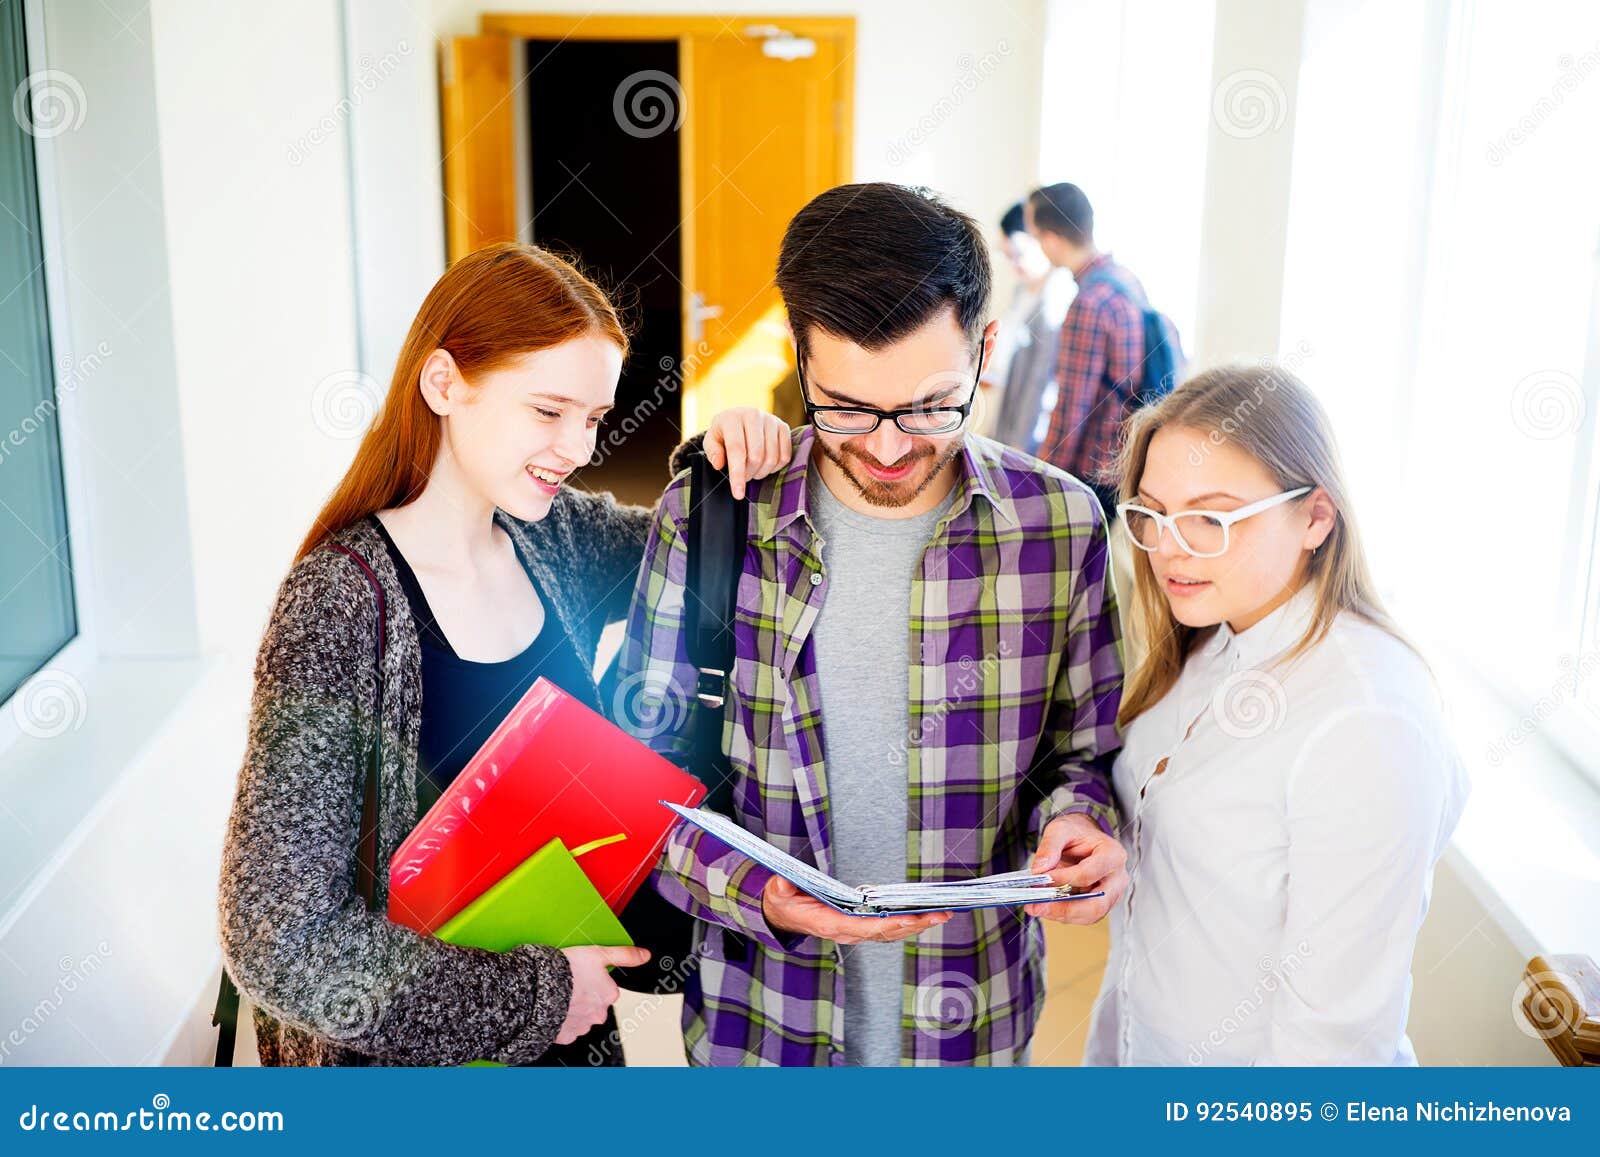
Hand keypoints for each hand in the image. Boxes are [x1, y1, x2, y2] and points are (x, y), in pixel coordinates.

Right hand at [554, 944, 649, 1044]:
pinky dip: (560, 1020)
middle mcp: (598, 1014)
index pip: (606, 989)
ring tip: (560, 994)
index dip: (593, 979)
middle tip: (570, 984)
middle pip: (594, 1004)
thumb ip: (625, 955)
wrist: (539, 989)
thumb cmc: (567, 971)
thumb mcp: (599, 953)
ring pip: (580, 1016)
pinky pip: (565, 1028)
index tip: (582, 974)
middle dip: (584, 996)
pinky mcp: (565, 1035)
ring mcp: (582, 1026)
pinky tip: (554, 1007)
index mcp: (609, 995)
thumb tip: (645, 956)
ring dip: (572, 1008)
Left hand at [703, 408, 792, 498]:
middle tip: (743, 475)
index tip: (738, 494)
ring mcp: (771, 420)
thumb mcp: (712, 440)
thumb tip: (718, 464)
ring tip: (752, 469)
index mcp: (733, 418)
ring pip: (772, 458)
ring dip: (761, 472)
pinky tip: (765, 464)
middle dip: (749, 474)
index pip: (737, 450)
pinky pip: (785, 456)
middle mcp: (754, 415)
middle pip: (757, 457)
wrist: (741, 419)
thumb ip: (713, 452)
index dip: (737, 474)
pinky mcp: (784, 427)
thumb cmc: (725, 433)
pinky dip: (775, 467)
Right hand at [761, 874, 951, 944]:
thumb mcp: (778, 892)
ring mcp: (855, 932)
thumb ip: (781, 888)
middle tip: (940, 914)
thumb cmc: (784, 901)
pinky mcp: (861, 927)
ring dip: (917, 924)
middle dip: (913, 924)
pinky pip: (888, 927)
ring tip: (942, 914)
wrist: (783, 915)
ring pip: (891, 932)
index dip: (886, 925)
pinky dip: (908, 922)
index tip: (908, 919)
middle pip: (885, 932)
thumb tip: (781, 882)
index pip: (862, 927)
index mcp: (829, 924)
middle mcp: (846, 932)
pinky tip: (925, 915)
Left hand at [1024, 813, 1127, 924]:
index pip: (1088, 874)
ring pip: (1090, 915)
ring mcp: (1112, 894)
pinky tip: (1047, 907)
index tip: (1041, 879)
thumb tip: (1039, 870)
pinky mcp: (1102, 904)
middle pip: (1096, 904)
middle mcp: (1117, 877)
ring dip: (1062, 915)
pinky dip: (1064, 915)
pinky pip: (1085, 916)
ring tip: (1037, 907)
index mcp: (1112, 854)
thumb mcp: (1060, 829)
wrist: (1084, 837)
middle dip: (1064, 909)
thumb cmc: (1077, 832)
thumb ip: (1049, 847)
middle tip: (1037, 906)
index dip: (1063, 879)